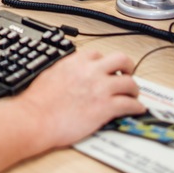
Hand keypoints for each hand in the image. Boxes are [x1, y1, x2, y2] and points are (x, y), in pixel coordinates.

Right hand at [17, 50, 144, 148]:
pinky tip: (137, 109)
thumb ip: (65, 71)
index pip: (97, 54)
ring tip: (133, 94)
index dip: (103, 62)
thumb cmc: (38, 103)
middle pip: (120, 60)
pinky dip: (136, 107)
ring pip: (130, 82)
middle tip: (127, 73)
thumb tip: (68, 75)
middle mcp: (91, 71)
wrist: (36, 118)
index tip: (105, 68)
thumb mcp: (50, 75)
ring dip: (134, 89)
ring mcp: (101, 88)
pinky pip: (130, 104)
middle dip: (127, 66)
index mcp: (75, 62)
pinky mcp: (106, 107)